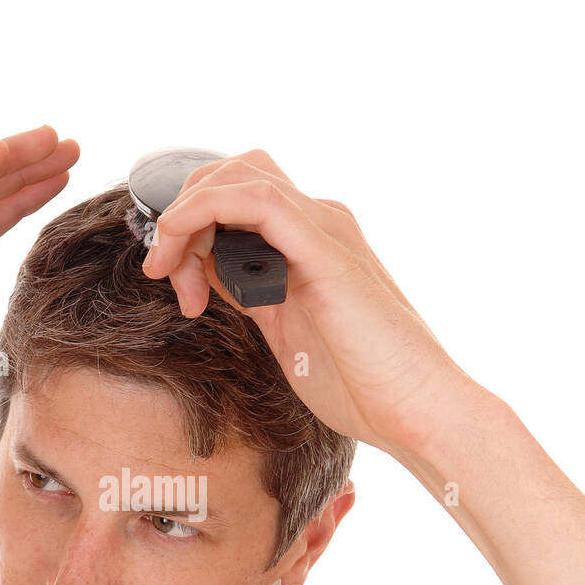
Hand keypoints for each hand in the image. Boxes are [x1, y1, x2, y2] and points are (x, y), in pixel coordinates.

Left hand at [141, 148, 469, 454]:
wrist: (416, 409)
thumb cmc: (362, 386)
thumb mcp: (286, 332)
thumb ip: (253, 296)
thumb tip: (209, 275)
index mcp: (312, 243)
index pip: (237, 200)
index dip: (191, 230)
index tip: (177, 288)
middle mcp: (320, 224)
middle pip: (232, 175)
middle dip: (183, 215)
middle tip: (168, 276)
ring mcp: (324, 230)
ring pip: (237, 176)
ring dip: (185, 215)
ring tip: (169, 270)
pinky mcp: (324, 248)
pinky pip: (254, 199)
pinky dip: (203, 213)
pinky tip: (185, 256)